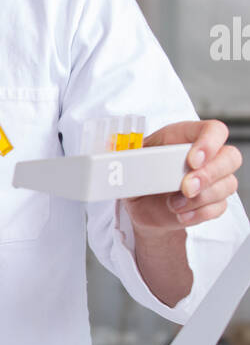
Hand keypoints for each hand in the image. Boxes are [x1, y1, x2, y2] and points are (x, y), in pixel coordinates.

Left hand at [123, 119, 241, 235]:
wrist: (143, 205)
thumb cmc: (140, 174)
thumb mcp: (130, 161)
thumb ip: (128, 154)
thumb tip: (113, 149)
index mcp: (186, 137)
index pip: (214, 130)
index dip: (209, 143)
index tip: (192, 160)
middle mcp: (207, 156)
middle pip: (230, 157)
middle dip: (209, 174)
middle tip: (186, 187)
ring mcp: (213, 180)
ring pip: (227, 185)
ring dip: (200, 198)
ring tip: (173, 205)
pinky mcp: (212, 202)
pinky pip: (219, 207)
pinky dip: (199, 214)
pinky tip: (180, 215)